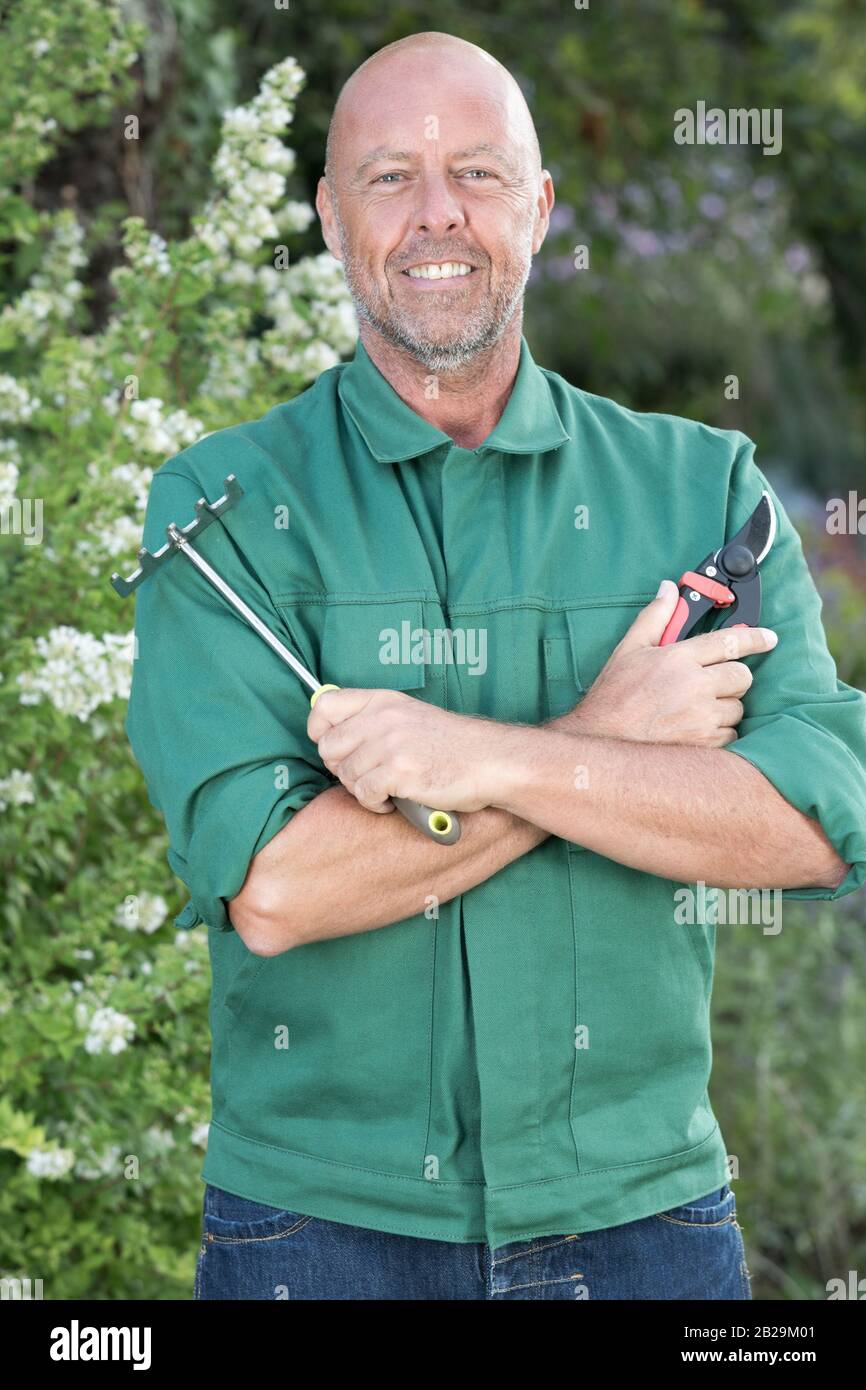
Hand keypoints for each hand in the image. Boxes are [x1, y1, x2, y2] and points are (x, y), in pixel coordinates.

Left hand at [307, 687, 508, 813]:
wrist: (488, 761)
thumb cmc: (450, 745)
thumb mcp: (409, 716)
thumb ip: (373, 719)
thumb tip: (330, 732)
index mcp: (382, 701)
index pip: (325, 705)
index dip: (319, 729)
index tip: (333, 746)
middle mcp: (383, 718)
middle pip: (328, 746)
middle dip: (341, 767)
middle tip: (365, 775)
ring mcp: (391, 744)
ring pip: (345, 775)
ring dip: (361, 789)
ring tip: (385, 789)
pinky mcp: (400, 772)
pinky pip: (364, 794)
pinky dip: (375, 804)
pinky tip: (393, 800)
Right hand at [552, 580, 777, 746]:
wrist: (601, 741)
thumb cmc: (613, 696)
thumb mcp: (629, 649)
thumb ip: (655, 617)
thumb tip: (668, 589)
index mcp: (678, 658)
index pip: (728, 642)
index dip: (754, 638)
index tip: (769, 638)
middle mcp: (694, 686)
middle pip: (742, 676)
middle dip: (732, 677)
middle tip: (712, 682)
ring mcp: (701, 717)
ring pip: (738, 707)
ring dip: (725, 707)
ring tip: (697, 709)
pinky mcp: (704, 743)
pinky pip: (731, 735)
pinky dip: (720, 732)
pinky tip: (697, 729)